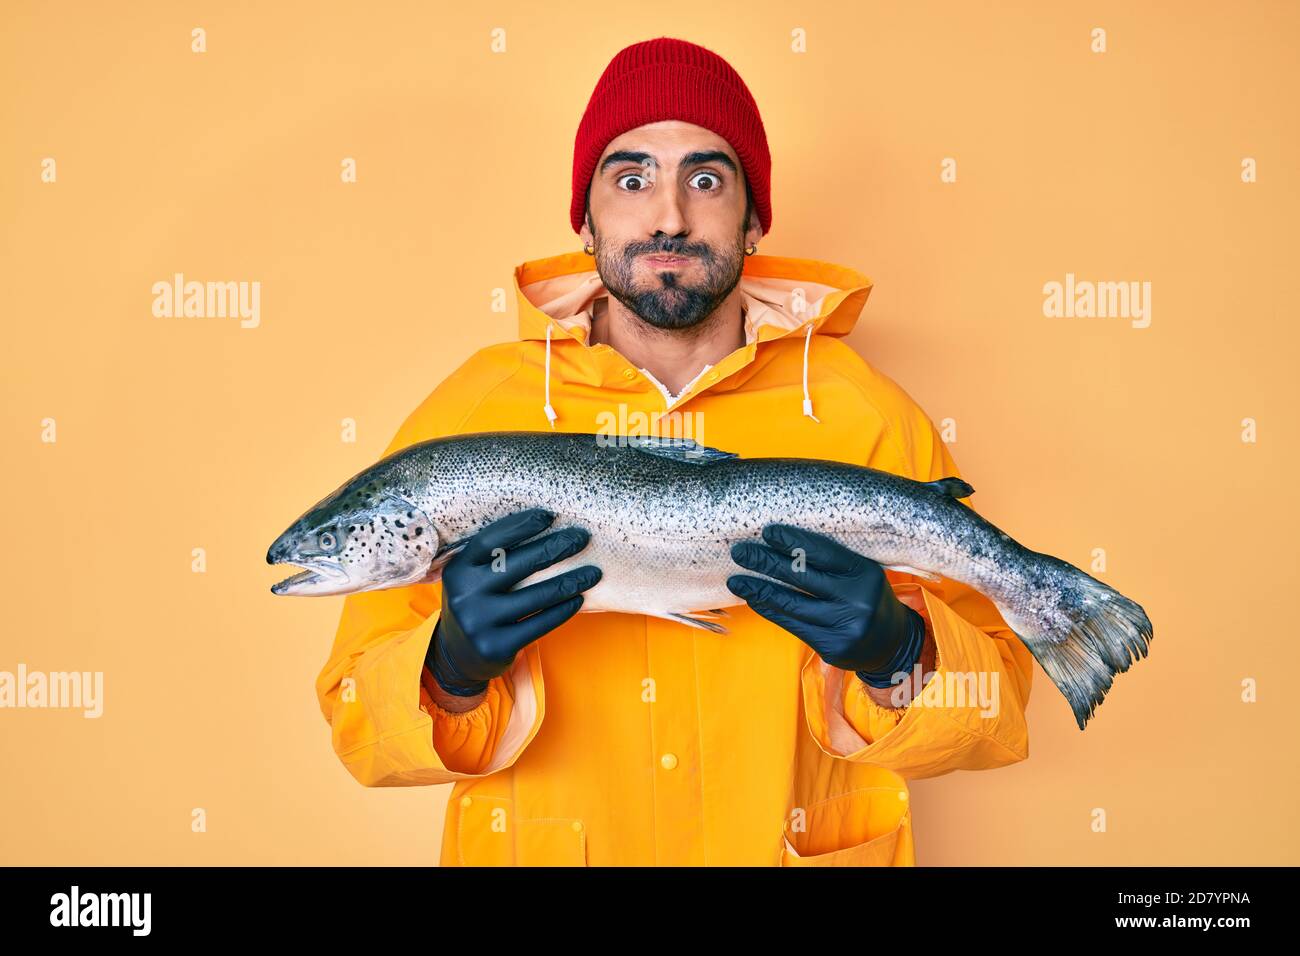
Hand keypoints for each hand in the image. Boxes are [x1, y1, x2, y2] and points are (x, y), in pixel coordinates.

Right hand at [427, 508, 601, 696]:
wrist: (457, 656)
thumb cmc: (476, 603)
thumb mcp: (471, 578)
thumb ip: (493, 557)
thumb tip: (543, 524)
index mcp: (458, 570)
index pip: (491, 540)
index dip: (520, 525)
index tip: (549, 515)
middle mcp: (465, 595)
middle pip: (518, 564)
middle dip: (555, 548)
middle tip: (582, 538)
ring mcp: (479, 623)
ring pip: (535, 597)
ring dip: (570, 582)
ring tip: (593, 573)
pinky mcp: (496, 647)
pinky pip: (539, 624)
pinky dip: (562, 610)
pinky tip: (578, 599)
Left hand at [725, 523, 926, 688]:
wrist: (892, 644)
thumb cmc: (867, 598)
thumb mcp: (862, 573)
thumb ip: (833, 562)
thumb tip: (783, 542)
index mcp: (865, 573)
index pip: (823, 553)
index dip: (792, 541)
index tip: (767, 532)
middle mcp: (856, 600)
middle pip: (802, 576)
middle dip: (766, 562)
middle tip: (740, 552)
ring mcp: (844, 626)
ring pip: (792, 604)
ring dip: (759, 590)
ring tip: (737, 580)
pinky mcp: (832, 647)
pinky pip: (793, 625)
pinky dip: (770, 610)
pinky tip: (754, 599)